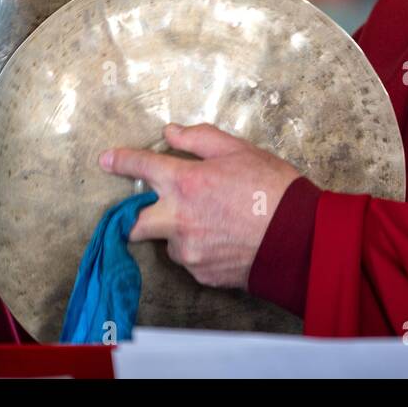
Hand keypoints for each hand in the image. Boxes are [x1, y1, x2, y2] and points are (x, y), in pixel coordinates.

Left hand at [99, 123, 300, 288]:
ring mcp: (189, 250)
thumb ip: (199, 138)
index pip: (141, 167)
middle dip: (133, 216)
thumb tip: (170, 133)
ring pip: (169, 241)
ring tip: (214, 220)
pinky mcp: (202, 273)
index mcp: (185, 183)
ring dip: (179, 230)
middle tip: (150, 208)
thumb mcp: (239, 150)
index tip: (108, 159)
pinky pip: (191, 258)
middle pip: (134, 223)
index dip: (121, 160)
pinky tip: (225, 237)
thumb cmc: (272, 189)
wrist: (299, 237)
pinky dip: (200, 247)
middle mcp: (178, 219)